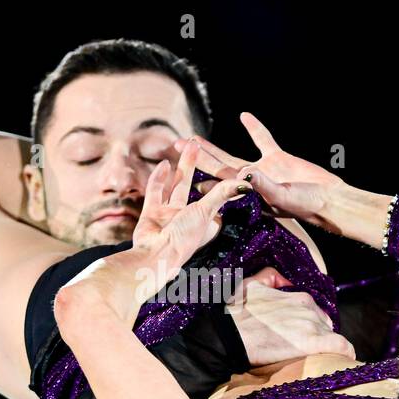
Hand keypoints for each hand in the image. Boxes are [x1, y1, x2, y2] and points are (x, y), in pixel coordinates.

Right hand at [131, 140, 252, 266]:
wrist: (154, 254)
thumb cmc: (184, 238)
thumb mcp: (206, 212)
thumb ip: (222, 195)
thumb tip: (247, 182)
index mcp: (205, 219)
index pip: (215, 194)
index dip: (219, 177)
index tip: (223, 160)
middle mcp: (187, 216)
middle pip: (194, 184)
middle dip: (197, 164)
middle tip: (198, 143)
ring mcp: (169, 213)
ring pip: (176, 185)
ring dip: (181, 166)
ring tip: (186, 146)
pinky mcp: (152, 212)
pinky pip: (156, 191)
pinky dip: (159, 178)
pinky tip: (164, 164)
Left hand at [190, 113, 346, 228]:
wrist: (330, 199)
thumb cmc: (307, 204)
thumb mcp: (282, 196)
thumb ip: (263, 185)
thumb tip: (244, 174)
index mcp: (247, 194)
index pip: (217, 183)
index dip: (197, 177)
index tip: (178, 169)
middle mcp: (250, 183)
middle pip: (217, 167)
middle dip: (197, 157)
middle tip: (175, 145)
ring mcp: (263, 170)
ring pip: (231, 156)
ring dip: (213, 147)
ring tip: (194, 138)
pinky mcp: (278, 158)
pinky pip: (263, 140)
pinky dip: (255, 128)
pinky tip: (244, 116)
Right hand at [227, 267, 355, 364]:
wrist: (230, 336)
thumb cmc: (237, 314)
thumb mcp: (252, 286)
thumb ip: (270, 277)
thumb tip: (285, 282)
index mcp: (299, 298)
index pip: (315, 313)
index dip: (308, 326)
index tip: (299, 337)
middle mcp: (310, 309)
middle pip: (324, 326)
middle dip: (316, 336)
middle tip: (302, 350)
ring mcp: (313, 326)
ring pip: (332, 337)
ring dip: (325, 348)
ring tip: (315, 360)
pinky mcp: (314, 343)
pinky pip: (343, 347)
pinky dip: (345, 354)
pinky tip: (342, 361)